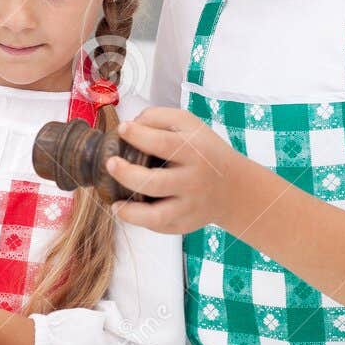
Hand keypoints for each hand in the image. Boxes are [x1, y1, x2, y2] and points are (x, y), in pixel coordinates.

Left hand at [107, 106, 246, 233]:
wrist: (233, 187)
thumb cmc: (203, 151)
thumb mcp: (189, 125)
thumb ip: (159, 118)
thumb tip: (129, 126)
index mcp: (194, 152)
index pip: (163, 144)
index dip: (138, 135)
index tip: (122, 129)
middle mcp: (192, 181)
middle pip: (155, 183)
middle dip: (127, 174)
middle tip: (110, 164)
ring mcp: (189, 206)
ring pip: (156, 216)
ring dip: (130, 211)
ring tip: (115, 203)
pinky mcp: (184, 224)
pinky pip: (158, 226)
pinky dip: (139, 221)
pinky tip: (127, 209)